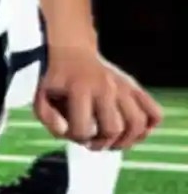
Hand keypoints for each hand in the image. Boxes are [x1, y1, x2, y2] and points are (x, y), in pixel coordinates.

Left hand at [34, 46, 163, 149]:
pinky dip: (148, 127)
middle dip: (102, 143)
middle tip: (92, 142)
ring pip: (138, 123)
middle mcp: (105, 87)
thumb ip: (48, 117)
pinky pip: (154, 112)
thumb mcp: (40, 94)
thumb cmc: (53, 77)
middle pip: (114, 128)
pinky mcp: (134, 88)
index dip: (74, 138)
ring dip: (127, 140)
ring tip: (112, 142)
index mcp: (79, 89)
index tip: (69, 133)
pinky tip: (131, 131)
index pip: (82, 129)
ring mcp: (123, 87)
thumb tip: (66, 133)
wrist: (70, 50)